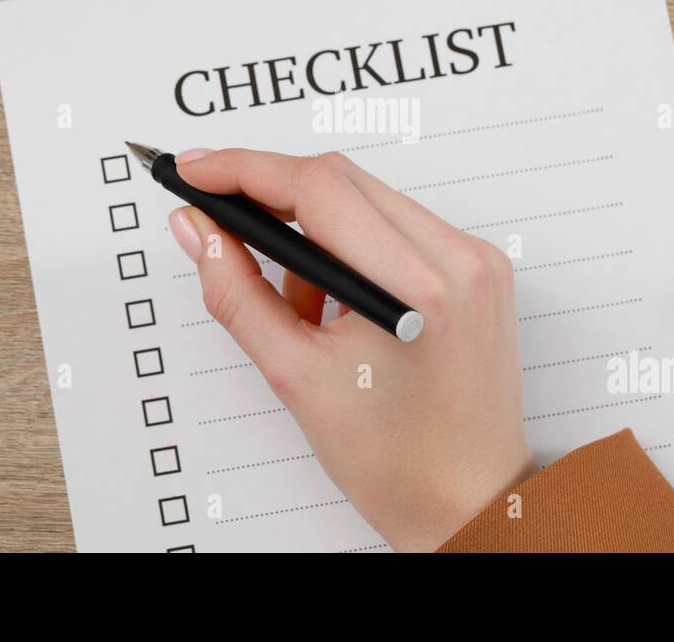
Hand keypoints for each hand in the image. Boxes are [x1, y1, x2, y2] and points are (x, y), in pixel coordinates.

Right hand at [167, 148, 535, 551]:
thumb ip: (235, 292)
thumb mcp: (295, 377)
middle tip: (217, 218)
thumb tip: (197, 231)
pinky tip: (337, 307)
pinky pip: (399, 227)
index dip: (243, 170)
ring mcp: (476, 260)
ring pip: (369, 200)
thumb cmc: (396, 462)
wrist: (468, 502)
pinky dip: (353, 248)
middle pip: (343, 182)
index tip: (195, 170)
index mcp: (418, 288)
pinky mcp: (478, 268)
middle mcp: (459, 260)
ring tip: (298, 306)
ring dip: (313, 229)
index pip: (317, 189)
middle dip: (270, 194)